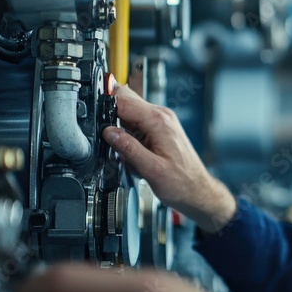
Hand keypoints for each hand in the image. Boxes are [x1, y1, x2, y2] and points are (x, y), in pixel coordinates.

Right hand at [102, 82, 234, 232]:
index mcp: (159, 121)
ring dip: (121, 129)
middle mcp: (162, 116)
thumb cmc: (181, 183)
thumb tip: (108, 133)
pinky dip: (129, 136)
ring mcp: (162, 121)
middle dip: (112, 117)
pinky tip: (135, 154)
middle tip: (110, 140)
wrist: (197, 191)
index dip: (106, 107)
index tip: (94, 119)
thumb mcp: (150, 169)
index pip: (124, 101)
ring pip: (129, 113)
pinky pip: (136, 124)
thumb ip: (128, 148)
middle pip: (126, 100)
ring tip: (127, 152)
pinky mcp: (160, 129)